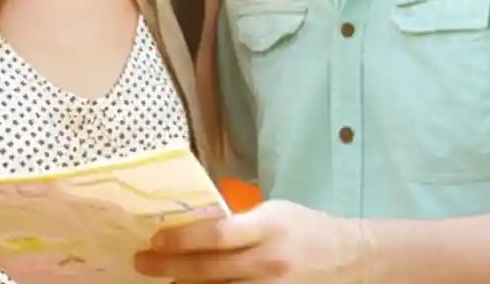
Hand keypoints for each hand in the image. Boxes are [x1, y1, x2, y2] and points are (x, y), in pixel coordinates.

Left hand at [133, 199, 366, 282]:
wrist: (348, 258)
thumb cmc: (304, 228)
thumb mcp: (273, 212)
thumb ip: (238, 223)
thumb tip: (190, 231)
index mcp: (269, 226)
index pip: (217, 234)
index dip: (182, 239)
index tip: (156, 239)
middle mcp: (269, 261)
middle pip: (209, 270)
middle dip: (168, 268)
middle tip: (141, 263)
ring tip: (162, 282)